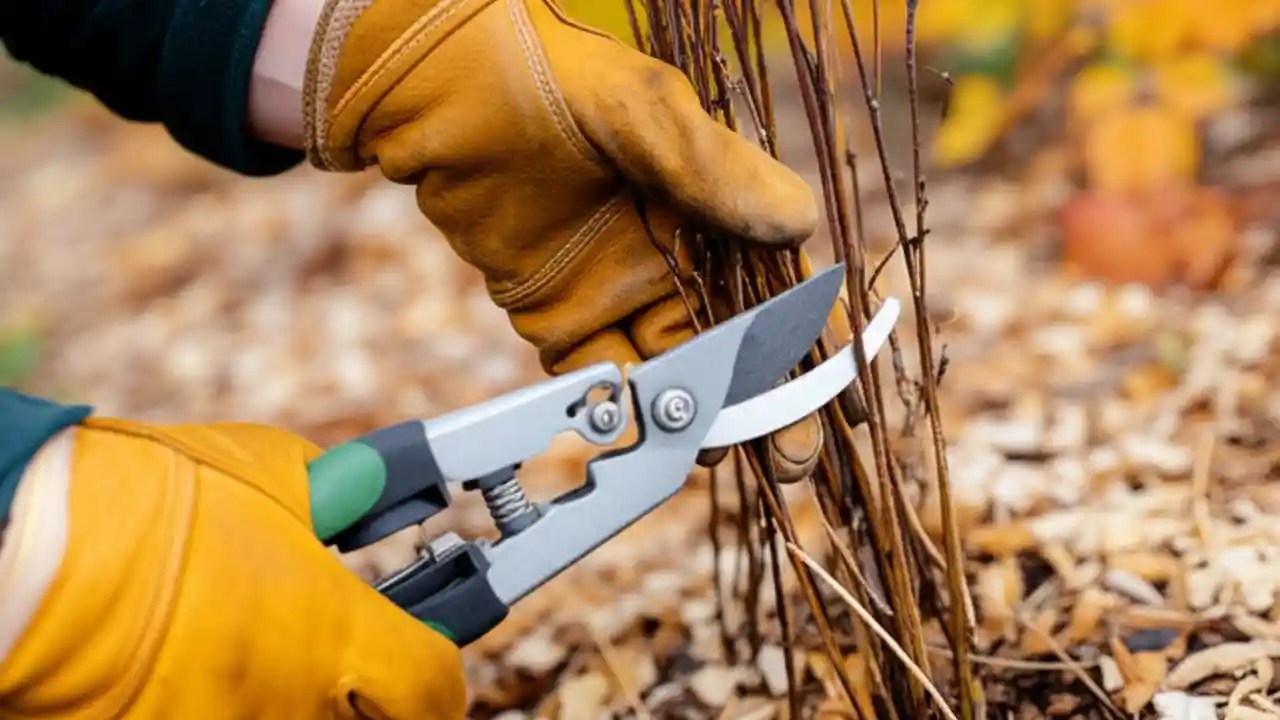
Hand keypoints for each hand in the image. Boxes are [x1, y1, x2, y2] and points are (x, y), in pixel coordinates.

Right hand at [0, 418, 465, 718]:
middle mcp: (293, 706)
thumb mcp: (281, 473)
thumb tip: (378, 493)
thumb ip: (347, 500)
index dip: (436, 668)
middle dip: (370, 693)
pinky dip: (228, 699)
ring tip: (253, 639)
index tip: (429, 644)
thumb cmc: (160, 501)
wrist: (30, 548)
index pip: (435, 691)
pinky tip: (197, 660)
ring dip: (293, 696)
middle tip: (349, 648)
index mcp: (336, 637)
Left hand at [300, 0, 824, 480]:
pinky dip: (620, 409)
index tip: (839, 397)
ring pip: (673, 369)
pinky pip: (600, 376)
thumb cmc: (551, 77)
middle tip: (789, 460)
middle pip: (734, 345)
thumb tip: (799, 225)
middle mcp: (675, 255)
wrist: (442, 90)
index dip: (813, 344)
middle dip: (764, 405)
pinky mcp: (561, 316)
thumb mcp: (642, 111)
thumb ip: (713, 170)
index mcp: (712, 205)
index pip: (779, 287)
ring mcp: (620, 289)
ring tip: (714, 451)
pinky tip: (639, 433)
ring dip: (695, 415)